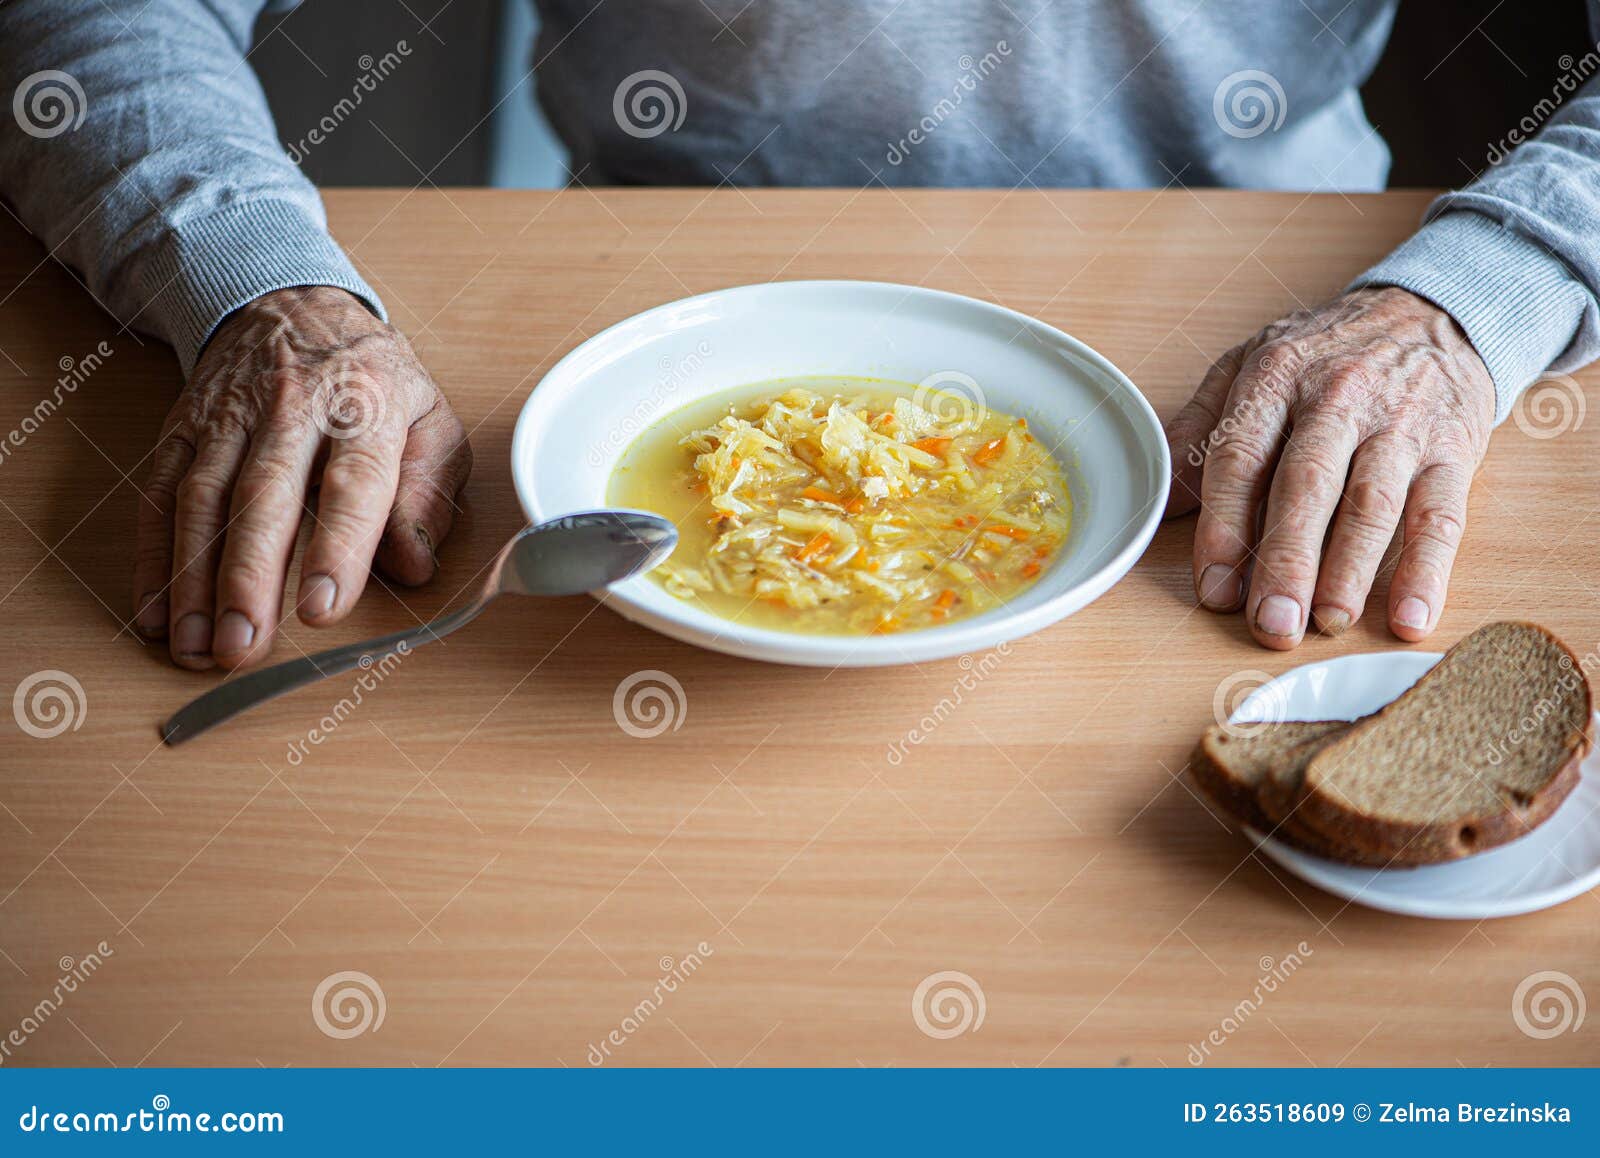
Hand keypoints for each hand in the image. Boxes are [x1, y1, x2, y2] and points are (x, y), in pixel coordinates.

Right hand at [132, 286, 472, 669]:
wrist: (295, 304)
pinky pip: (160, 492)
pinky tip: (157, 611)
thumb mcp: (430, 421)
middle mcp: (292, 407)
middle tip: (244, 644)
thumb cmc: (374, 382)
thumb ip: (428, 494)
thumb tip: (415, 565)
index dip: (339, 549)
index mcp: (366, 407)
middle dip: (249, 576)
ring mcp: (229, 416)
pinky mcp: (183, 427)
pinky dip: (152, 555)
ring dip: (193, 579)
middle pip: (264, 495)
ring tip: (196, 646)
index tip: (323, 609)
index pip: (354, 483)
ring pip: (203, 499)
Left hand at [1163, 286, 1495, 649]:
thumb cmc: (1324, 354)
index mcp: (1276, 377)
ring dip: (1348, 571)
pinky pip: (1441, 515)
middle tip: (1270, 622)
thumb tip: (1156, 500)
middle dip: (1285, 561)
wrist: (1430, 311)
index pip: (1241, 458)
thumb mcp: (1248, 366)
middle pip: (1306, 487)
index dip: (1224, 527)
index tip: (1214, 587)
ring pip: (1371, 503)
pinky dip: (1428, 570)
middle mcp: (1338, 398)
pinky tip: (1410, 617)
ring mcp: (1400, 425)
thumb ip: (1199, 430)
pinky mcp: (1453, 450)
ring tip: (1325, 623)